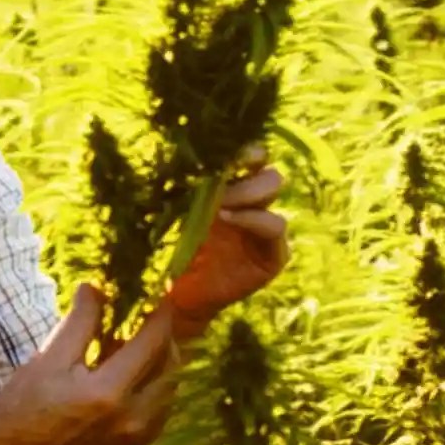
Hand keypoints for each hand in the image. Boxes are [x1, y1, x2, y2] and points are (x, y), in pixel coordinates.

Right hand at [0, 284, 178, 444]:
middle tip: (148, 316)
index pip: (152, 343)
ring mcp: (132, 438)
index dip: (160, 314)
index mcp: (109, 393)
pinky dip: (152, 387)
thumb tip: (97, 287)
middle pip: (169, 368)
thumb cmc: (21, 406)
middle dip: (164, 337)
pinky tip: (130, 375)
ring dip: (160, 363)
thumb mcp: (48, 358)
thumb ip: (79, 322)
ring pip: (167, 392)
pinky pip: (157, 412)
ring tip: (137, 344)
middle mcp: (131, 418)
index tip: (159, 293)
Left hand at [167, 145, 290, 339]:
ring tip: (218, 204)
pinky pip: (275, 228)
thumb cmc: (169, 249)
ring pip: (274, 192)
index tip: (224, 148)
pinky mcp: (273, 254)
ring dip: (247, 192)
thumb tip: (172, 149)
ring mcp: (265, 228)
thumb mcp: (174, 213)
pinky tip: (228, 218)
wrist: (175, 296)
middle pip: (268, 172)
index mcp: (231, 189)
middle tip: (219, 180)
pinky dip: (253, 219)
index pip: (251, 158)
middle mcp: (252, 204)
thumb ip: (184, 187)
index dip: (245, 149)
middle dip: (247, 169)